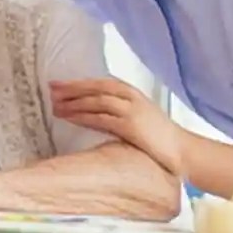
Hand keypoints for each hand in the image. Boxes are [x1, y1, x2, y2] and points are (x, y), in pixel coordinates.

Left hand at [50, 77, 184, 174]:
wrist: (181, 149)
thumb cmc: (155, 135)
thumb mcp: (134, 116)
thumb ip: (113, 111)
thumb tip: (85, 110)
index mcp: (131, 92)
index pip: (100, 83)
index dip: (78, 82)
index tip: (57, 83)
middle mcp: (131, 97)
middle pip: (96, 87)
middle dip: (71, 88)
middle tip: (50, 89)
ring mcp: (131, 111)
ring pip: (96, 101)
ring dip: (74, 102)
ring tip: (55, 106)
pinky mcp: (130, 126)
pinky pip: (101, 119)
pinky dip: (83, 116)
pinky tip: (69, 117)